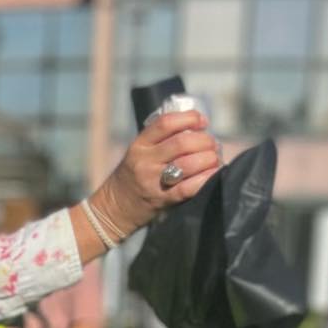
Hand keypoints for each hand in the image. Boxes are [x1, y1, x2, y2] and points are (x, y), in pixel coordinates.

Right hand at [96, 110, 219, 237]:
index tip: (202, 122)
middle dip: (204, 141)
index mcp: (140, 145)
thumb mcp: (139, 152)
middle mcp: (145, 161)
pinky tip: (212, 174)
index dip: (190, 118)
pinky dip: (205, 179)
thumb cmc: (133, 176)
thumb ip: (162, 140)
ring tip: (214, 159)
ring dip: (208, 159)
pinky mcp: (161, 200)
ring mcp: (153, 181)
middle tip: (212, 144)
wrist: (114, 208)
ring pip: (188, 164)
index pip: (167, 123)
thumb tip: (199, 130)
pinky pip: (188, 187)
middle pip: (182, 143)